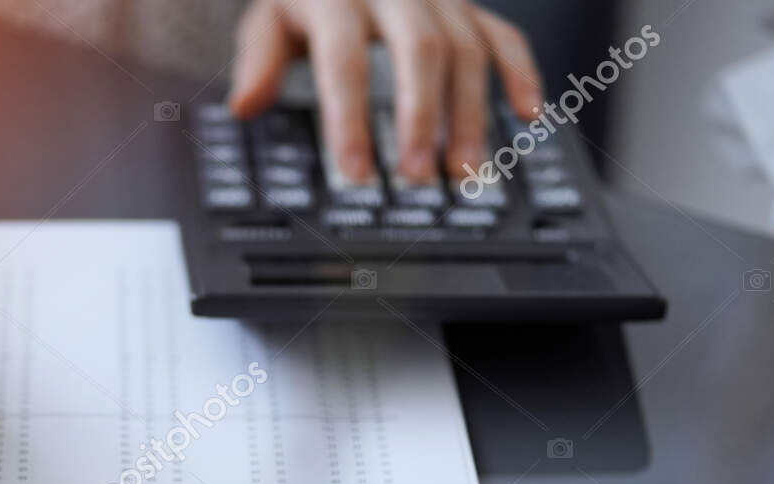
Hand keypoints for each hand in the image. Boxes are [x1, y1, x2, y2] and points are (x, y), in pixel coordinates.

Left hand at [227, 0, 542, 183]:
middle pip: (421, 50)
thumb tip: (244, 104)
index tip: (355, 175)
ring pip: (467, 48)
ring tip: (464, 172)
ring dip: (471, 114)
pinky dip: (520, 72)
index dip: (349, 120)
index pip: (344, 61)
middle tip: (419, 176)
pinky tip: (528, 115)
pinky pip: (502, 35)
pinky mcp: (468, 6)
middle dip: (423, 118)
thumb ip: (259, 59)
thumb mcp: (270, 17)